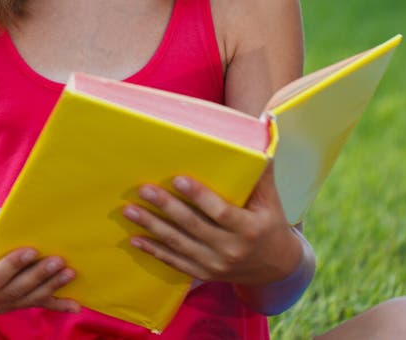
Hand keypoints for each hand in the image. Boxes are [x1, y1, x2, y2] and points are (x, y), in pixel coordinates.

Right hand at [0, 208, 80, 314]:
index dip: (13, 265)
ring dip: (50, 287)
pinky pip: (35, 306)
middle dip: (38, 276)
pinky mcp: (11, 306)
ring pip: (27, 300)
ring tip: (69, 273)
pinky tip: (75, 305)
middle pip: (14, 291)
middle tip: (58, 260)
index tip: (32, 250)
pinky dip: (57, 305)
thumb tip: (18, 214)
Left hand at [122, 163, 301, 286]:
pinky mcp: (204, 273)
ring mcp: (215, 265)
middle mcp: (231, 250)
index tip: (178, 179)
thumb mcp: (271, 199)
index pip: (220, 212)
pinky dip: (154, 251)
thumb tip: (263, 132)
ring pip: (179, 244)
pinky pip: (175, 262)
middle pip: (193, 227)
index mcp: (248, 228)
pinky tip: (135, 239)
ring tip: (129, 211)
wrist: (276, 268)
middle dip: (166, 207)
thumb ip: (262, 170)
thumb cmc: (271, 224)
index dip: (199, 196)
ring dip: (152, 227)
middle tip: (144, 189)